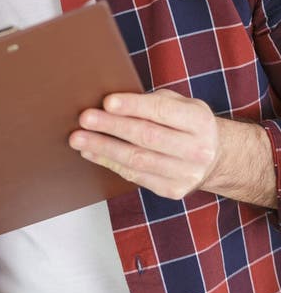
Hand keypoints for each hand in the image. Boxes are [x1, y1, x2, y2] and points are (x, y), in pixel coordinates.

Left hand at [69, 89, 218, 200]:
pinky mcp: (173, 190)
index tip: (107, 102)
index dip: (133, 106)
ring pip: (138, 160)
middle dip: (112, 127)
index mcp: (199, 120)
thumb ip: (152, 101)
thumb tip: (110, 102)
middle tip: (84, 119)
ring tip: (79, 139)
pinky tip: (92, 153)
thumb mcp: (180, 103)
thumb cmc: (186, 123)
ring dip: (104, 148)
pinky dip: (110, 163)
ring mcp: (186, 173)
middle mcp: (197, 149)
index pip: (162, 110)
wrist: (214, 157)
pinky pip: (135, 176)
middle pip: (147, 136)